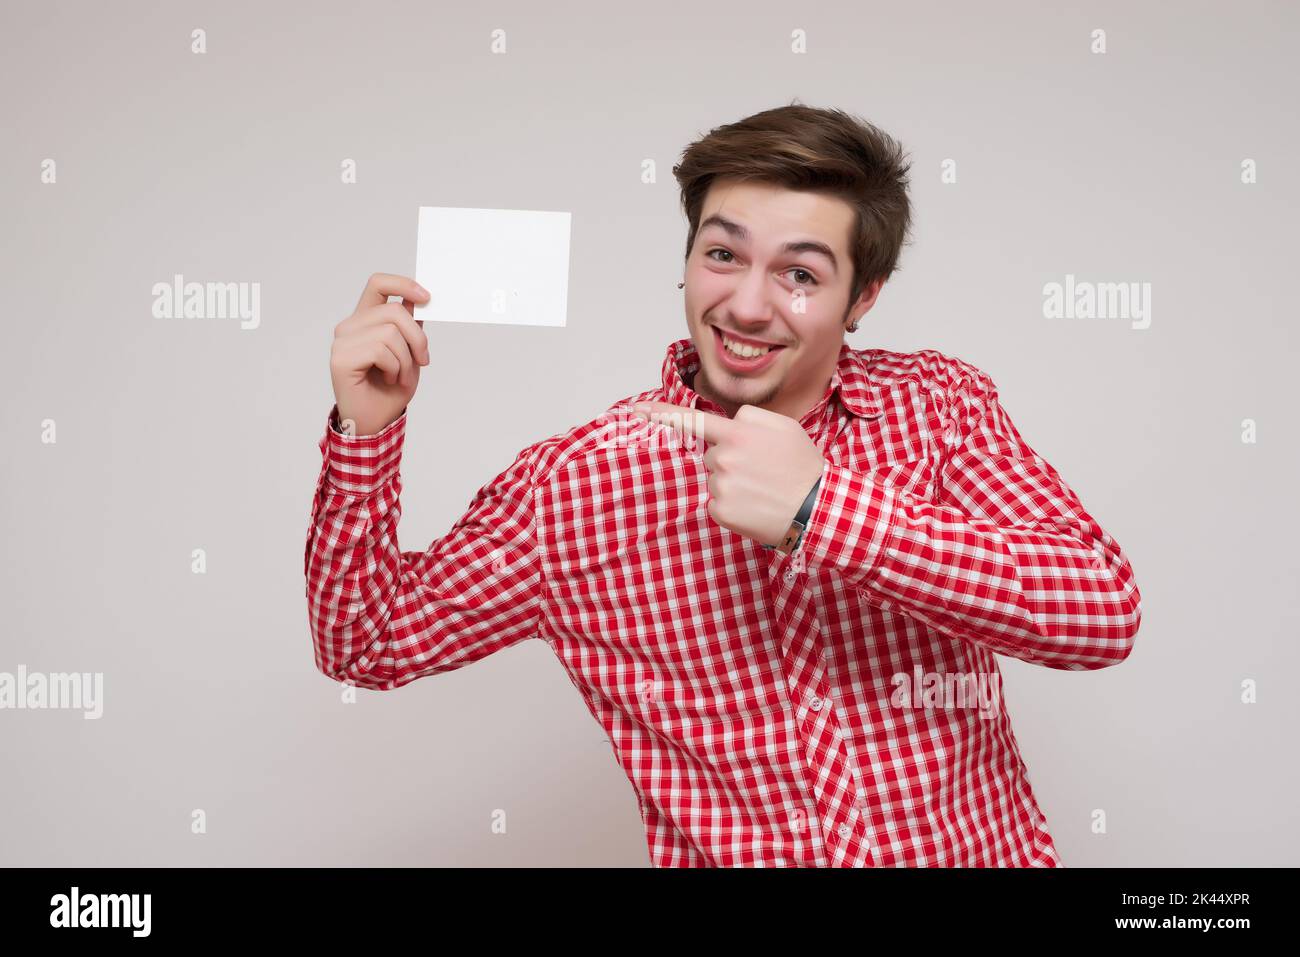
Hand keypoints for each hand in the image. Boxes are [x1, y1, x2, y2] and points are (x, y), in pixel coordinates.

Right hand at [330, 273, 431, 436]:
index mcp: (365, 320)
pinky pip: (380, 350)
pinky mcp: (341, 359)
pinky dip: (395, 368)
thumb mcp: (409, 353)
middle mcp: (350, 326)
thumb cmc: (390, 390)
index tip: (427, 297)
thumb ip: (410, 326)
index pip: (378, 284)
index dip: (403, 284)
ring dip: (406, 360)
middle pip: (393, 310)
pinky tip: (390, 379)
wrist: (376, 422)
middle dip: (417, 337)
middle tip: (422, 360)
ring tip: (400, 376)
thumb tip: (418, 299)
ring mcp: (342, 342)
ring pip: (390, 332)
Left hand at [631, 401, 825, 546]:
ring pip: (716, 478)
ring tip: (762, 488)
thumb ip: (750, 418)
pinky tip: (755, 505)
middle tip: (763, 470)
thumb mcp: (784, 427)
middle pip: (712, 453)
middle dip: (732, 459)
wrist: (816, 508)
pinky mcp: (719, 510)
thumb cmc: (802, 465)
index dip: (662, 413)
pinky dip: (733, 504)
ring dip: (734, 482)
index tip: (637, 409)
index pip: (693, 420)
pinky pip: (717, 502)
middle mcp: (723, 457)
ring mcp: (719, 485)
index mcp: (738, 432)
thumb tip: (729, 424)